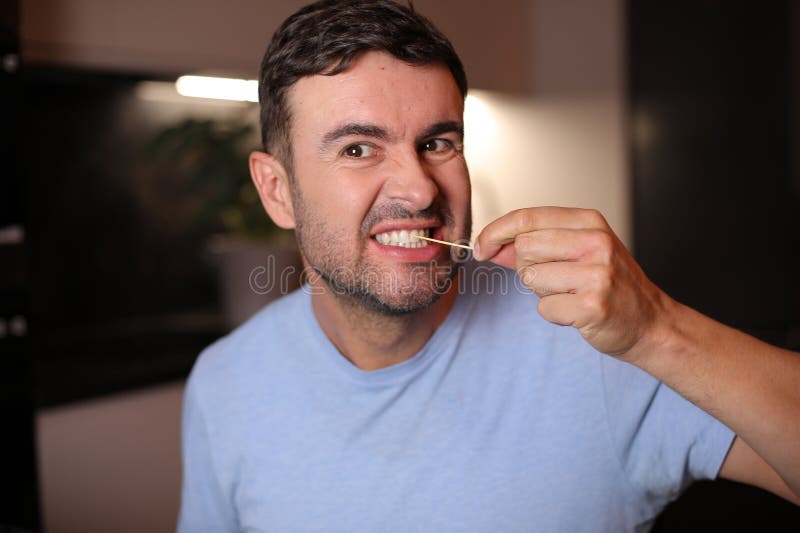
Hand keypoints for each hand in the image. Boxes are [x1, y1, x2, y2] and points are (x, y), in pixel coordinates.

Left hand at [473, 207, 667, 359]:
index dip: (495, 232)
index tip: (481, 247)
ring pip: (531, 278)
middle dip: (528, 268)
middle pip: (524, 248)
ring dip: (543, 292)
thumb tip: (490, 245)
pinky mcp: (593, 304)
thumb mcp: (577, 253)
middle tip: (555, 279)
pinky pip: (544, 307)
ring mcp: (597, 273)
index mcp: (589, 222)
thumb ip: (533, 247)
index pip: (527, 217)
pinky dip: (555, 314)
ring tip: (571, 294)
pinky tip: (578, 312)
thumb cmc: (610, 286)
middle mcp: (596, 242)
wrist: (650, 323)